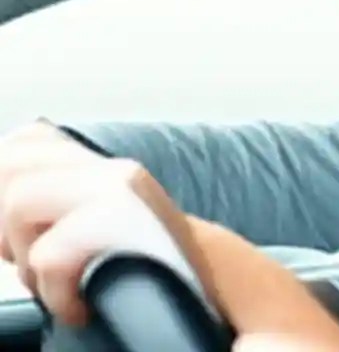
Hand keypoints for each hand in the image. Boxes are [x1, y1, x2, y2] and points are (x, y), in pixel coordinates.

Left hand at [0, 124, 207, 326]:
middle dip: (4, 224)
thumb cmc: (143, 270)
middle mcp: (112, 169)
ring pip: (17, 204)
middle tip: (33, 261)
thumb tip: (3, 201)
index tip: (15, 235)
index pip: (25, 143)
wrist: (209, 290)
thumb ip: (55, 197)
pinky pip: (48, 255)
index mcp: (101, 165)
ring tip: (61, 283)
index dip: (2, 186)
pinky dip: (54, 293)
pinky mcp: (122, 220)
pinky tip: (78, 304)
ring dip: (27, 262)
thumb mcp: (97, 224)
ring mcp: (120, 190)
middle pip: (10, 166)